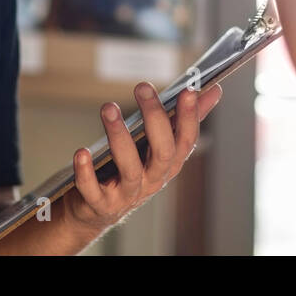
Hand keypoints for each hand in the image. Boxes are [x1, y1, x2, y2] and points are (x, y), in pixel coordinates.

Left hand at [63, 81, 222, 235]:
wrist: (97, 208)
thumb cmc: (131, 168)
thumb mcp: (159, 145)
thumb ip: (184, 118)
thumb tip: (214, 91)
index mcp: (169, 163)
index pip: (186, 140)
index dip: (190, 116)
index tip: (188, 90)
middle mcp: (153, 179)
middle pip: (162, 151)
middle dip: (154, 117)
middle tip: (142, 87)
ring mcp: (128, 193)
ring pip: (130, 167)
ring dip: (119, 136)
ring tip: (109, 108)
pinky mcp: (101, 204)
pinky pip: (94, 191)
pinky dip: (87, 173)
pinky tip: (82, 152)